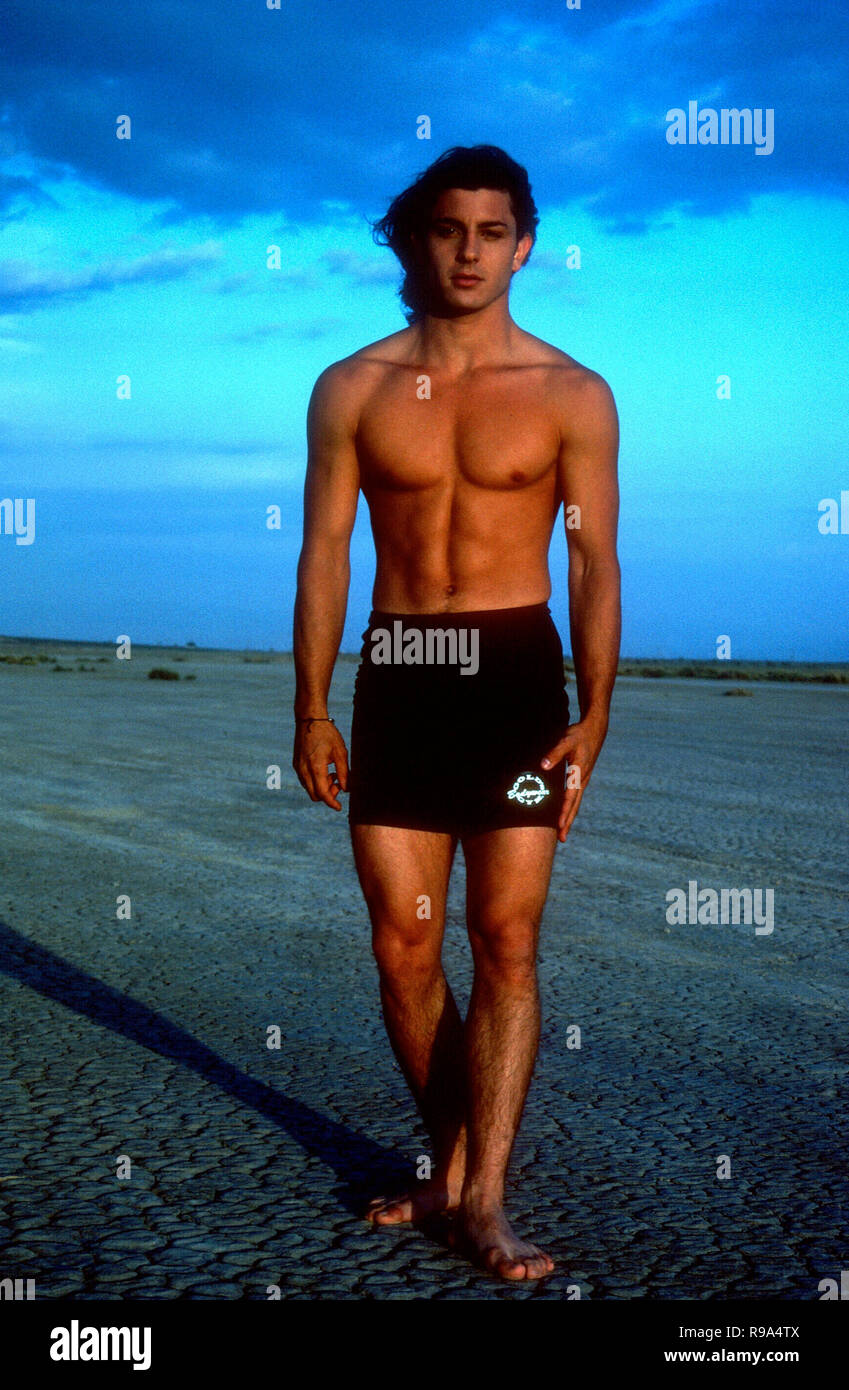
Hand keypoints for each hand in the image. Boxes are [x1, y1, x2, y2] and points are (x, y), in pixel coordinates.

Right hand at [293, 720, 348, 810]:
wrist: (310, 719)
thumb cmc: (327, 733)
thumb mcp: (340, 752)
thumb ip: (344, 773)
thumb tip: (346, 789)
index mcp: (315, 767)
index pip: (322, 794)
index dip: (332, 802)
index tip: (339, 807)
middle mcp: (303, 770)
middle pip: (314, 795)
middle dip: (328, 795)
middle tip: (338, 784)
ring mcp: (298, 768)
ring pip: (309, 789)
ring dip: (321, 788)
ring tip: (333, 774)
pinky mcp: (296, 764)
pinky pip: (305, 781)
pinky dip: (315, 781)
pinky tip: (325, 770)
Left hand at [540, 713, 608, 843]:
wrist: (595, 729)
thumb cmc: (578, 735)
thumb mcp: (566, 740)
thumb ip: (554, 753)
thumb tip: (543, 766)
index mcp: (578, 773)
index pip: (570, 796)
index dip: (564, 811)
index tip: (559, 825)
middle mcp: (582, 779)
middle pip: (575, 805)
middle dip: (568, 822)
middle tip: (562, 839)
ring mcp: (583, 779)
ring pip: (576, 803)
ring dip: (570, 817)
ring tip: (563, 833)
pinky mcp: (581, 777)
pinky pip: (575, 797)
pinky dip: (571, 808)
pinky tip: (566, 814)